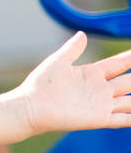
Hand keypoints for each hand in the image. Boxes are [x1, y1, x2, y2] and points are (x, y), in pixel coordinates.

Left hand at [16, 32, 130, 134]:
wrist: (30, 108)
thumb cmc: (40, 86)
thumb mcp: (58, 62)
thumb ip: (72, 49)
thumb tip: (82, 34)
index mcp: (93, 74)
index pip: (121, 63)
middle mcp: (101, 89)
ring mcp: (102, 104)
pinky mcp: (99, 118)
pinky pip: (123, 118)